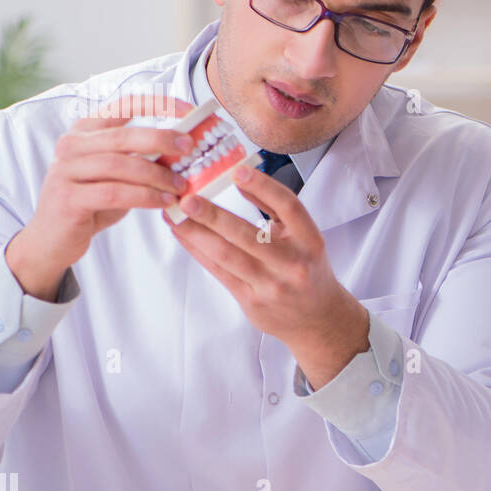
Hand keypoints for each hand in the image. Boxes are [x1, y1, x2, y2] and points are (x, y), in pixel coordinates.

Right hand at [7, 95, 195, 300]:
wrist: (54, 238)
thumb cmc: (93, 203)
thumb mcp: (118, 175)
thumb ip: (141, 159)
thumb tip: (184, 149)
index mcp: (85, 131)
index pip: (123, 105)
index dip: (157, 104)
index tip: (188, 110)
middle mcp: (71, 145)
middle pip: (122, 136)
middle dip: (161, 139)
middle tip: (190, 147)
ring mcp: (66, 171)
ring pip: (119, 165)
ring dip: (157, 175)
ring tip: (181, 186)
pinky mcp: (67, 198)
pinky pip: (114, 193)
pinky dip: (144, 197)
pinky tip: (164, 202)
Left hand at [164, 162, 368, 388]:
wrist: (316, 318)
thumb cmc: (306, 269)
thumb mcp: (303, 237)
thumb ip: (275, 208)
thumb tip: (242, 178)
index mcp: (310, 241)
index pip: (288, 207)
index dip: (263, 187)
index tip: (237, 172)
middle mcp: (293, 263)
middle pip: (248, 234)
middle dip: (213, 216)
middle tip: (187, 199)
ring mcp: (272, 285)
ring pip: (228, 255)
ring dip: (197, 234)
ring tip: (174, 217)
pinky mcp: (253, 301)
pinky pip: (220, 272)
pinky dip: (199, 252)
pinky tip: (184, 236)